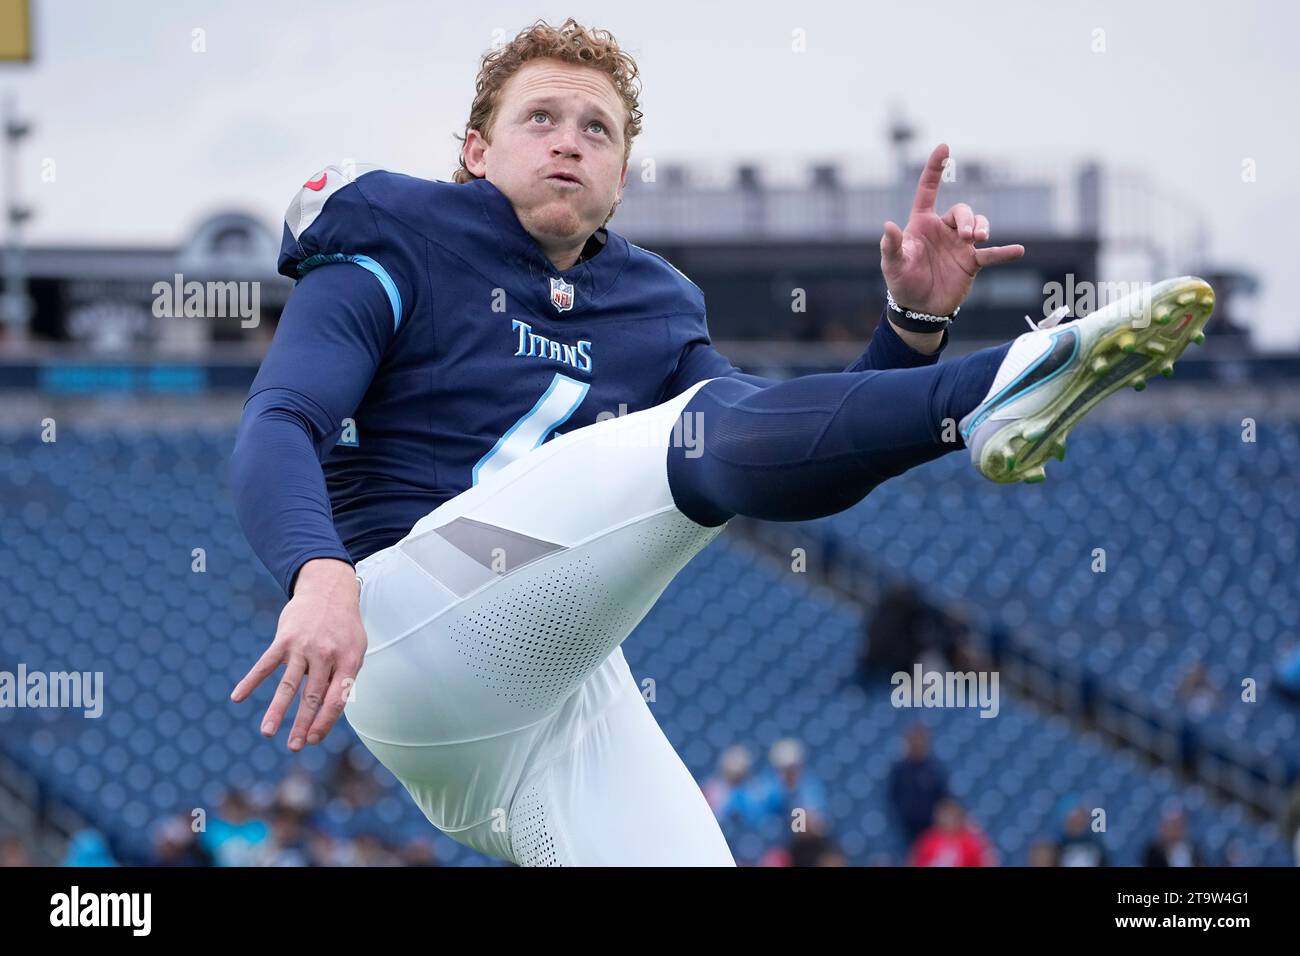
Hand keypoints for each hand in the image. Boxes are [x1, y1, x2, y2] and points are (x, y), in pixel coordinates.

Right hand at [231, 558, 366, 750]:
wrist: (329, 590)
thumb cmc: (344, 628)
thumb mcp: (355, 651)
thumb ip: (343, 679)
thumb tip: (326, 714)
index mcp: (348, 660)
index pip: (336, 698)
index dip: (325, 721)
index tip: (314, 739)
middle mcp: (326, 654)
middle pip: (312, 696)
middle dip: (302, 723)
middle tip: (294, 746)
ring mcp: (303, 646)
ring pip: (288, 684)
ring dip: (276, 710)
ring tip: (267, 732)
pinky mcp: (284, 639)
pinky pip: (265, 664)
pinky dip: (250, 681)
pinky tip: (237, 697)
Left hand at [880, 143, 1025, 316]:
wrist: (919, 309)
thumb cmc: (902, 282)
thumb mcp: (893, 264)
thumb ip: (892, 245)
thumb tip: (888, 226)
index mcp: (922, 223)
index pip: (928, 190)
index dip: (934, 168)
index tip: (943, 147)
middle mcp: (943, 229)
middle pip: (962, 210)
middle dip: (967, 218)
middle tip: (968, 236)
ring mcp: (960, 245)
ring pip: (978, 224)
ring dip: (981, 227)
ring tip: (979, 238)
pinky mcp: (972, 263)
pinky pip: (991, 254)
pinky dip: (1004, 252)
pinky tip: (1018, 251)